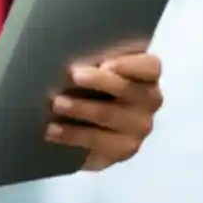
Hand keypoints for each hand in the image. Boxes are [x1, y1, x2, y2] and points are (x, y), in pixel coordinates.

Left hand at [45, 53, 163, 170]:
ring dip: (80, 108)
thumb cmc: (88, 84)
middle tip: (73, 75)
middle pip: (126, 89)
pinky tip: (53, 130)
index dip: (129, 65)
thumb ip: (92, 60)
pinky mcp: (123, 149)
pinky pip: (97, 142)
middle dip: (98, 81)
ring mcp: (139, 127)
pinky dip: (72, 135)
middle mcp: (149, 100)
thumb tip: (67, 53)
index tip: (104, 64)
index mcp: (147, 74)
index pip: (150, 66)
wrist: (83, 124)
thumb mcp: (94, 68)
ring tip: (57, 103)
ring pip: (109, 115)